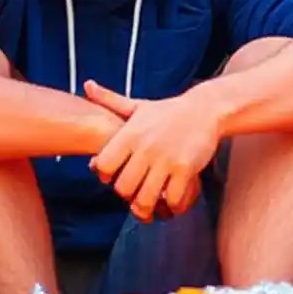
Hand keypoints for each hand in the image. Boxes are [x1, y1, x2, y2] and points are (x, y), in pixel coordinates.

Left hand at [84, 80, 219, 221]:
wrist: (206, 109)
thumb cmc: (168, 111)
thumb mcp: (138, 105)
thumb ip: (110, 100)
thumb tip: (87, 85)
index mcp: (130, 134)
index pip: (103, 166)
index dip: (106, 175)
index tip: (116, 175)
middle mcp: (145, 148)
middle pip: (123, 188)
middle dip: (128, 196)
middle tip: (136, 193)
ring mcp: (166, 160)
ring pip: (146, 199)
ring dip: (148, 208)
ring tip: (152, 207)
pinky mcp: (186, 169)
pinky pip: (173, 199)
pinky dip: (172, 207)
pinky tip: (173, 202)